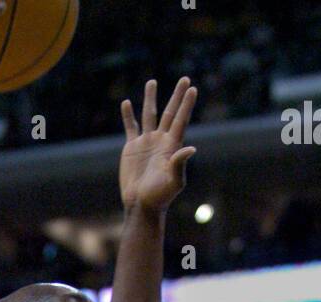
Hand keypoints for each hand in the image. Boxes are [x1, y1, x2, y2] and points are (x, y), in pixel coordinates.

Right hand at [120, 77, 196, 212]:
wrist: (141, 205)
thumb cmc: (159, 196)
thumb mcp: (173, 181)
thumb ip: (180, 164)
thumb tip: (191, 148)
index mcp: (172, 146)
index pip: (180, 120)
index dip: (186, 104)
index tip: (192, 89)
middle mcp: (161, 141)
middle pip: (169, 113)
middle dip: (176, 96)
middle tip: (185, 78)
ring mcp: (146, 143)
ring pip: (149, 115)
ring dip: (150, 98)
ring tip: (152, 82)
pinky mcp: (132, 148)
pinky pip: (130, 127)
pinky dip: (128, 116)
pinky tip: (127, 103)